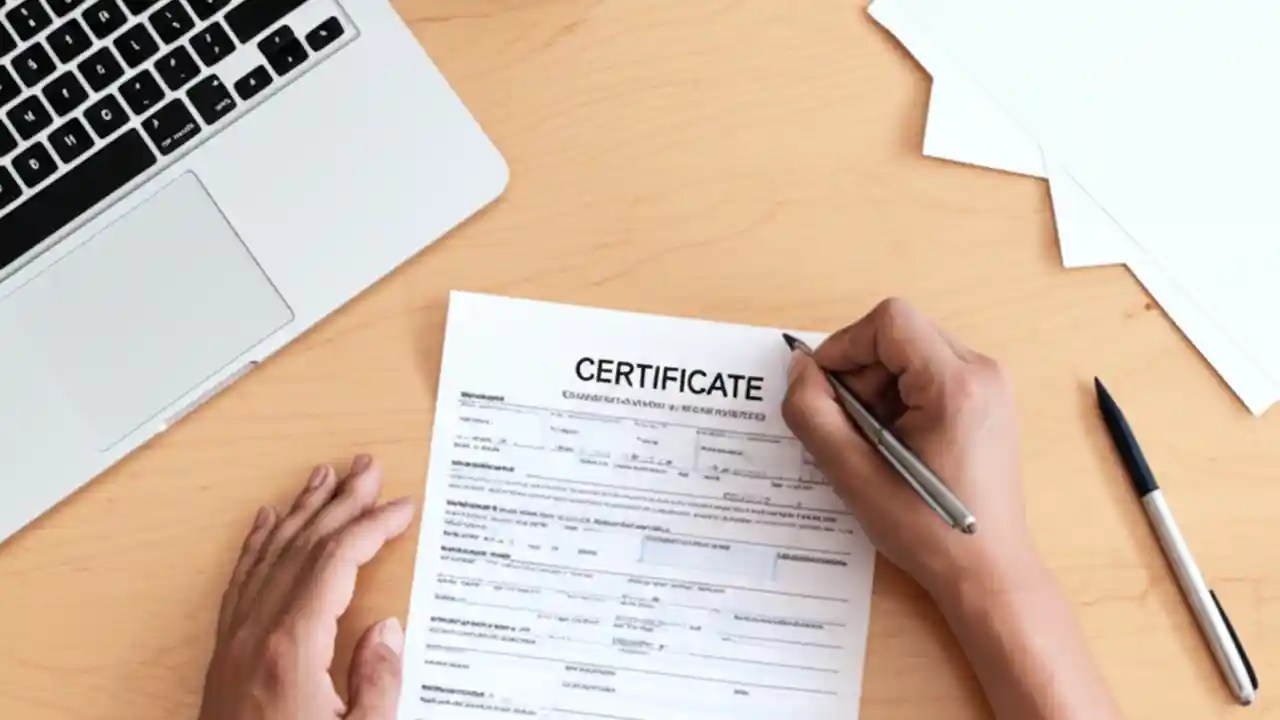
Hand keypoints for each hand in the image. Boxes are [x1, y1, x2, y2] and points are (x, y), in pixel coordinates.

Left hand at [198, 455, 415, 719]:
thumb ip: (377, 682)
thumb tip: (387, 631)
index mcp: (292, 646)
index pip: (336, 561)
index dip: (372, 526)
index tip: (402, 507)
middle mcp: (257, 632)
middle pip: (304, 545)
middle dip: (340, 500)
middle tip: (367, 466)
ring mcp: (236, 640)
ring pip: (270, 555)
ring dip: (300, 511)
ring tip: (322, 477)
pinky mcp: (225, 654)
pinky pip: (240, 581)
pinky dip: (257, 545)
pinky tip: (266, 522)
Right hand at [782, 298, 1034, 598]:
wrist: (987, 572)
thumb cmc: (927, 531)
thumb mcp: (853, 474)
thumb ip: (813, 413)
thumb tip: (799, 368)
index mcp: (956, 385)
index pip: (890, 322)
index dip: (844, 346)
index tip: (823, 389)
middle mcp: (982, 373)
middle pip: (900, 334)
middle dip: (860, 372)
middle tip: (848, 426)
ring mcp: (990, 386)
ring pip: (912, 352)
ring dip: (878, 386)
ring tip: (873, 441)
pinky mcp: (988, 402)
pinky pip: (930, 373)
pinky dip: (900, 396)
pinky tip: (895, 443)